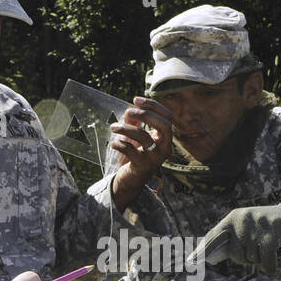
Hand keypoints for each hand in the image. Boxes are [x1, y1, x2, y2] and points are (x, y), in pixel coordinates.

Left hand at [108, 97, 175, 211]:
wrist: (129, 180)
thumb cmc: (134, 154)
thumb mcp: (134, 135)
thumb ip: (134, 121)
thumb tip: (130, 110)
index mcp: (165, 138)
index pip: (167, 116)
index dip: (153, 105)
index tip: (136, 100)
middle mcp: (165, 148)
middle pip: (164, 125)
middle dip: (146, 114)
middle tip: (129, 112)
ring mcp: (155, 159)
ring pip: (143, 137)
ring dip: (125, 128)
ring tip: (113, 127)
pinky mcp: (143, 167)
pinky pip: (130, 150)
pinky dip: (119, 144)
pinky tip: (113, 143)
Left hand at [196, 204, 280, 274]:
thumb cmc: (266, 229)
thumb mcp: (247, 230)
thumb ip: (231, 243)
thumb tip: (211, 259)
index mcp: (231, 218)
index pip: (213, 238)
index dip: (202, 251)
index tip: (189, 263)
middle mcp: (241, 218)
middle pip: (237, 256)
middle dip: (248, 258)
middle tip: (259, 248)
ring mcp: (257, 222)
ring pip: (252, 259)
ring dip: (261, 260)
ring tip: (268, 247)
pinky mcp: (272, 229)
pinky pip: (266, 260)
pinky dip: (270, 266)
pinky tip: (273, 265)